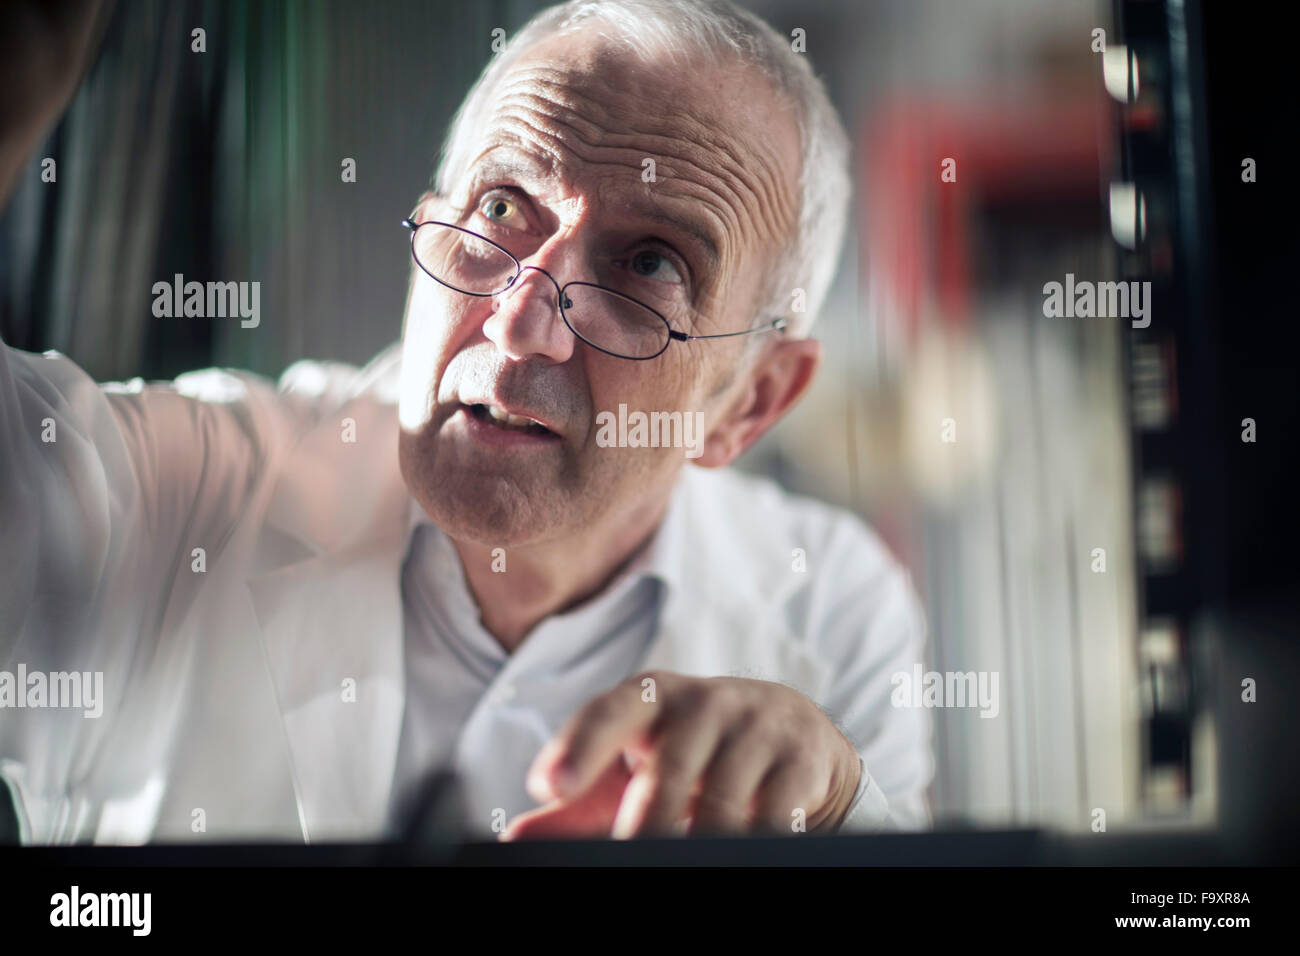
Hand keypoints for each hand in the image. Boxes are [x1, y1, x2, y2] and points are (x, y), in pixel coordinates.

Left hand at [500, 671, 860, 839]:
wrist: (792, 733)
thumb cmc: (694, 752)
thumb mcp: (637, 767)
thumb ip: (579, 802)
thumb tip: (517, 836)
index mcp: (651, 697)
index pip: (609, 713)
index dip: (578, 747)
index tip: (550, 786)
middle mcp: (703, 701)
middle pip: (666, 767)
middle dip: (644, 822)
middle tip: (631, 853)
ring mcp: (755, 723)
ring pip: (720, 798)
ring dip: (700, 838)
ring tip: (690, 851)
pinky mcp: (799, 755)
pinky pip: (773, 811)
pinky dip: (752, 835)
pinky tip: (740, 845)